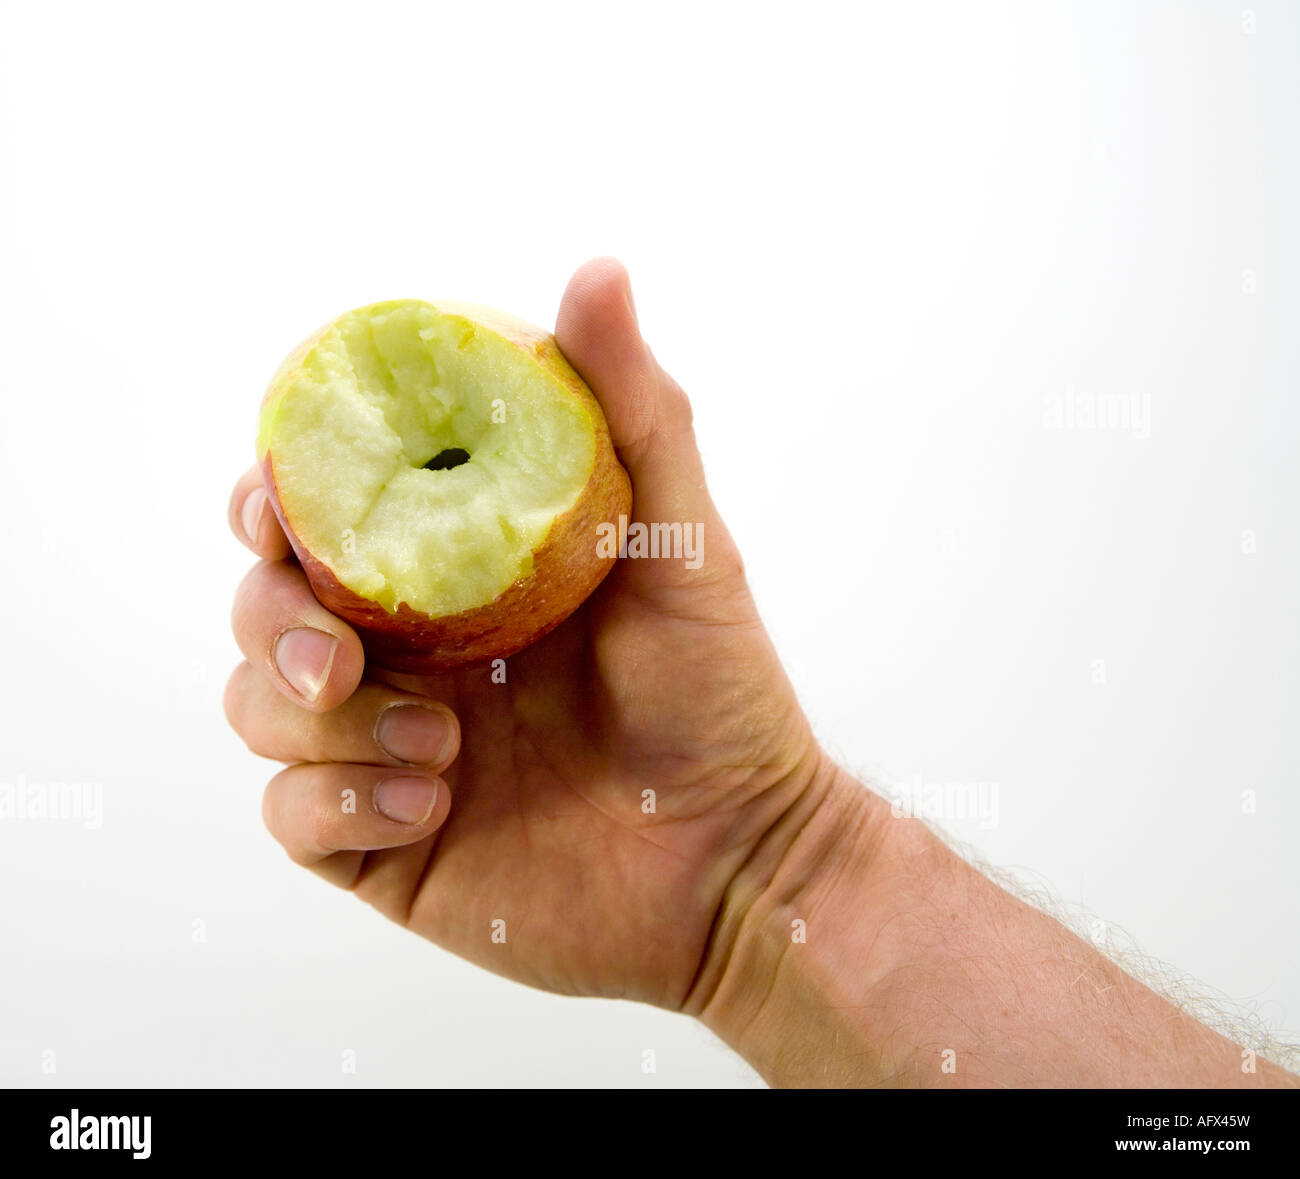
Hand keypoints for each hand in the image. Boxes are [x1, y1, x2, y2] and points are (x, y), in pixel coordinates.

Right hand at [225, 258, 831, 1008]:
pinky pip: (294, 817)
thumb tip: (598, 266)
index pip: (322, 519)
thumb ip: (632, 411)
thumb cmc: (719, 693)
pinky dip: (340, 804)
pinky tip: (434, 806)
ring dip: (322, 722)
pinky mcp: (383, 842)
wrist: (740, 857)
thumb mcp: (680, 542)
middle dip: (273, 618)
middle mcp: (408, 654)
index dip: (276, 499)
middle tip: (341, 652)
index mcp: (456, 576)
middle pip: (266, 608)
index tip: (276, 504)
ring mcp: (387, 749)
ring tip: (440, 747)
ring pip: (262, 709)